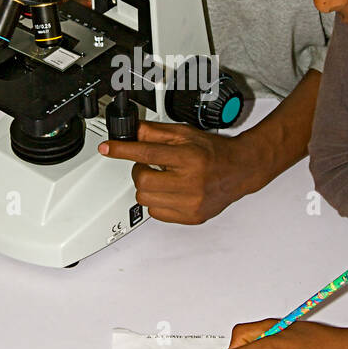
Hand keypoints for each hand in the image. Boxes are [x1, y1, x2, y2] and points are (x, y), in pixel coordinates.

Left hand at [98, 121, 254, 223]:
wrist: (240, 170)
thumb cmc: (215, 152)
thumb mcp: (186, 134)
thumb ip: (157, 133)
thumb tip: (132, 131)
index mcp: (189, 158)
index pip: (147, 153)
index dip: (122, 150)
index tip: (107, 148)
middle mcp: (191, 182)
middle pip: (142, 180)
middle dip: (139, 171)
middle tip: (149, 165)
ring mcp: (191, 203)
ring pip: (145, 199)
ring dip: (147, 187)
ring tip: (162, 178)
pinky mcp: (191, 217)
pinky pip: (156, 214)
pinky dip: (157, 202)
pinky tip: (169, 192)